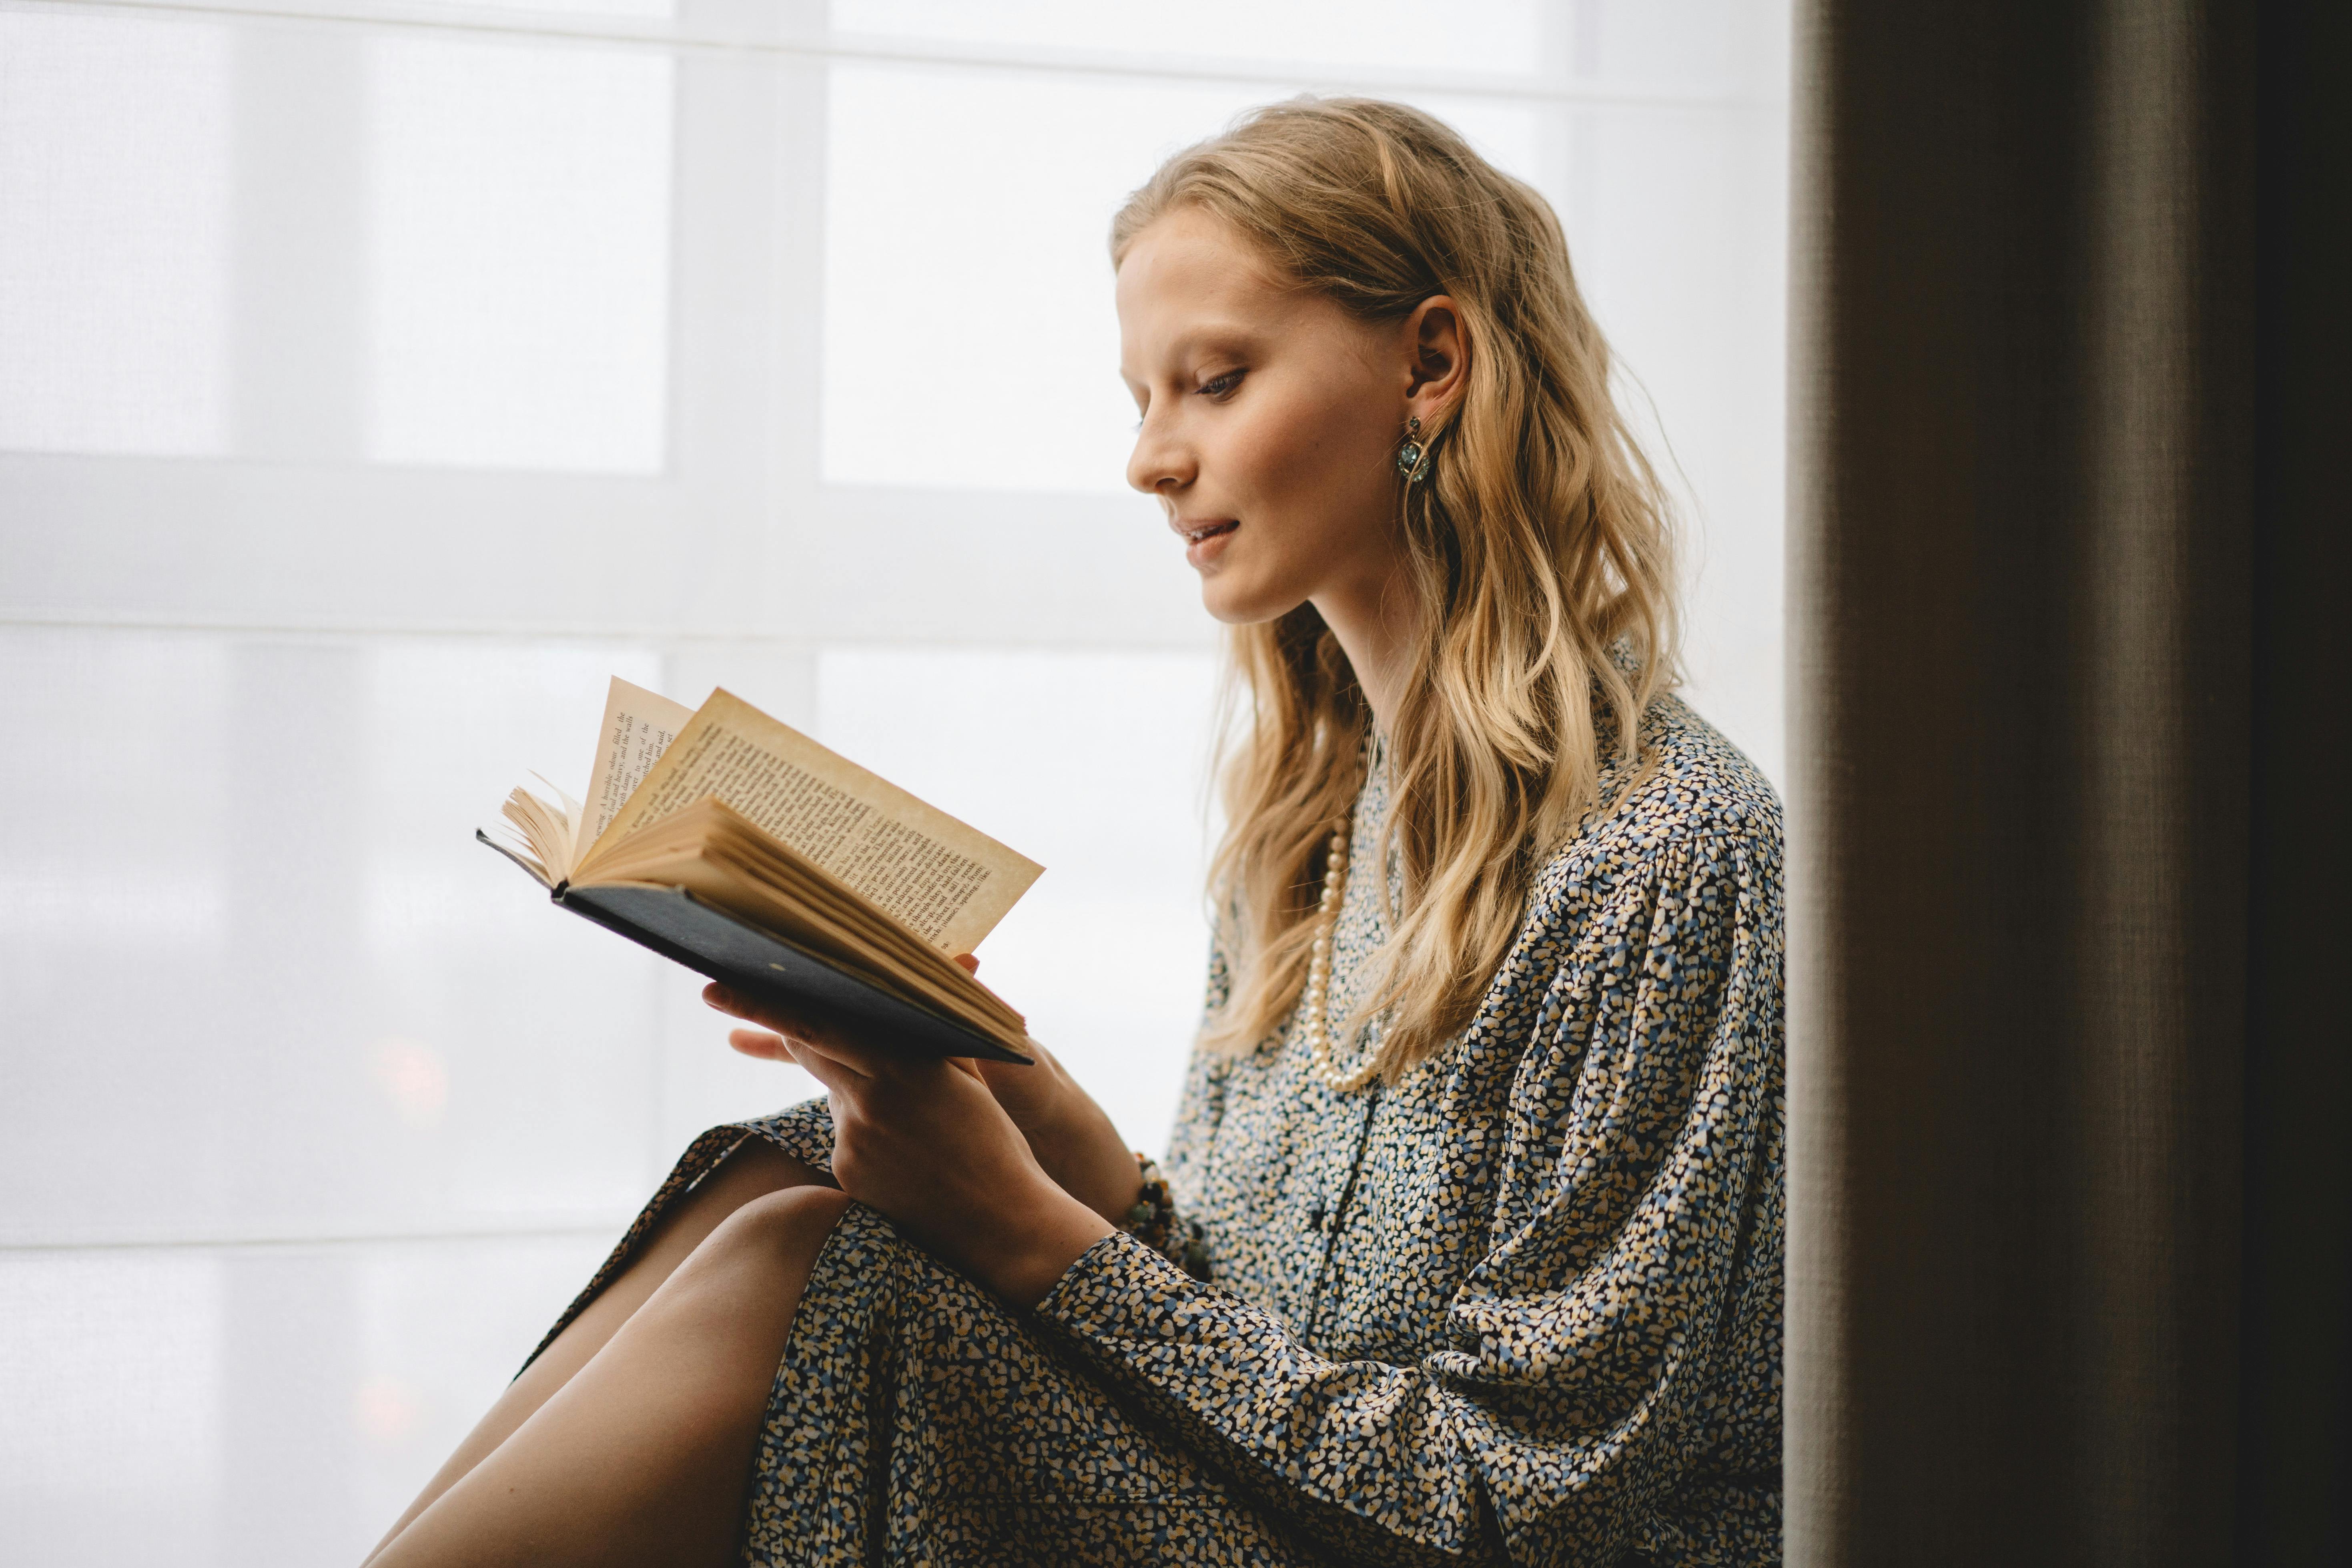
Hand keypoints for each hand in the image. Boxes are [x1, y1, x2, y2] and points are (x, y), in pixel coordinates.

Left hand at [706, 983, 1113, 1305]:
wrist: (1003, 1222)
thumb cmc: (994, 1142)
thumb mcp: (966, 1077)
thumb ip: (926, 1038)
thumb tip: (903, 1001)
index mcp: (904, 1065)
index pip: (816, 1025)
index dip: (763, 1004)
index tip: (717, 989)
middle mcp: (871, 1099)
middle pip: (807, 1049)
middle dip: (768, 1027)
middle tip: (724, 998)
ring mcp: (854, 1140)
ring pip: (835, 1090)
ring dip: (855, 1084)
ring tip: (916, 1118)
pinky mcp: (848, 1173)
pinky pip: (845, 1133)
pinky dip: (867, 1128)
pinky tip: (907, 1151)